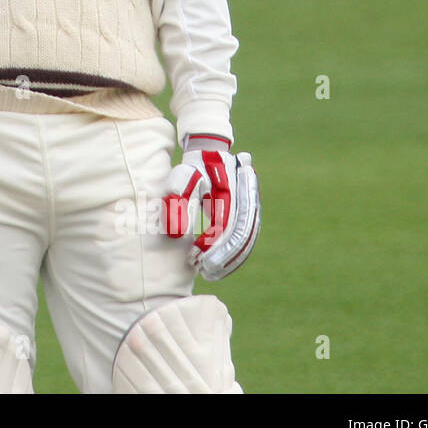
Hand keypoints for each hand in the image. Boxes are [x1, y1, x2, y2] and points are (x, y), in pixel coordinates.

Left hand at [163, 138, 260, 280]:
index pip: (224, 225)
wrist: (212, 154)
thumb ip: (177, 200)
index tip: (195, 258)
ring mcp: (251, 206)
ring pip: (246, 240)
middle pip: (239, 236)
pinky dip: (237, 254)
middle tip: (204, 272)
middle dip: (222, 258)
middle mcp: (245, 199)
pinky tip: (222, 268)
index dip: (211, 245)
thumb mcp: (181, 178)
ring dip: (231, 260)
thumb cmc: (194, 168)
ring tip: (211, 274)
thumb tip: (176, 233)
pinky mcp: (250, 213)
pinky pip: (248, 238)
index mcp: (230, 190)